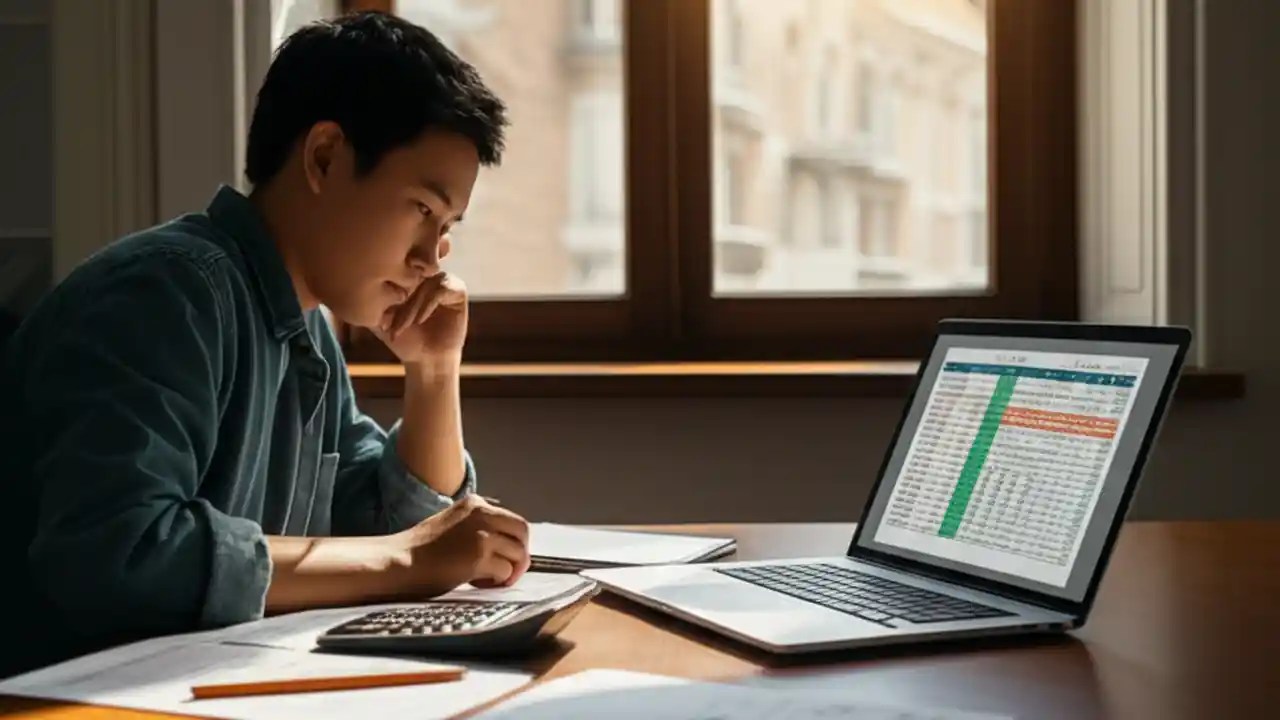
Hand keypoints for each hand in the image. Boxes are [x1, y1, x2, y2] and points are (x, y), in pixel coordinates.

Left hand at [373, 273, 467, 364]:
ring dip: (413, 305)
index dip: (386, 287)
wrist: (425, 359)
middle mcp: (426, 274)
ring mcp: (443, 280)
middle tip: (390, 321)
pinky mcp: (458, 290)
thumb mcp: (378, 316)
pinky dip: (428, 304)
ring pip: (425, 282)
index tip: (381, 313)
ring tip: (406, 324)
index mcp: (408, 275)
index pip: (395, 267)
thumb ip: (370, 297)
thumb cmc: (403, 338)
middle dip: (399, 297)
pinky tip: (420, 320)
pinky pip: (442, 288)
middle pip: (410, 273)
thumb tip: (360, 280)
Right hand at [389, 495, 531, 596]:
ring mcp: (482, 534)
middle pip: (523, 532)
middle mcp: (482, 513)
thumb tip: (508, 545)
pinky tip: (476, 583)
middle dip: (520, 555)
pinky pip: (506, 572)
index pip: (512, 520)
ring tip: (484, 579)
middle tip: (506, 573)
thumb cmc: (420, 550)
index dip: (512, 542)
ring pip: (518, 554)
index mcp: (475, 503)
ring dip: (508, 571)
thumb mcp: (453, 524)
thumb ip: (479, 527)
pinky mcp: (479, 556)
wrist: (397, 562)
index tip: (501, 558)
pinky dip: (496, 582)